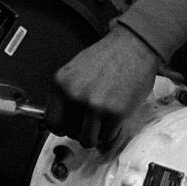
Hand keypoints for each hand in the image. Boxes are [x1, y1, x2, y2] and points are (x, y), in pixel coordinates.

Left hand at [46, 26, 160, 150]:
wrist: (134, 46)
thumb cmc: (109, 56)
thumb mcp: (77, 71)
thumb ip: (67, 94)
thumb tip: (63, 118)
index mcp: (61, 84)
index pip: (52, 121)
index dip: (63, 127)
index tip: (71, 126)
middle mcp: (74, 95)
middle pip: (69, 133)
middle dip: (81, 131)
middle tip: (92, 121)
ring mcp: (94, 105)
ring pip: (87, 140)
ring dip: (96, 135)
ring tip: (104, 121)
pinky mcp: (115, 113)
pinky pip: (108, 137)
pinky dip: (112, 132)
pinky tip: (116, 117)